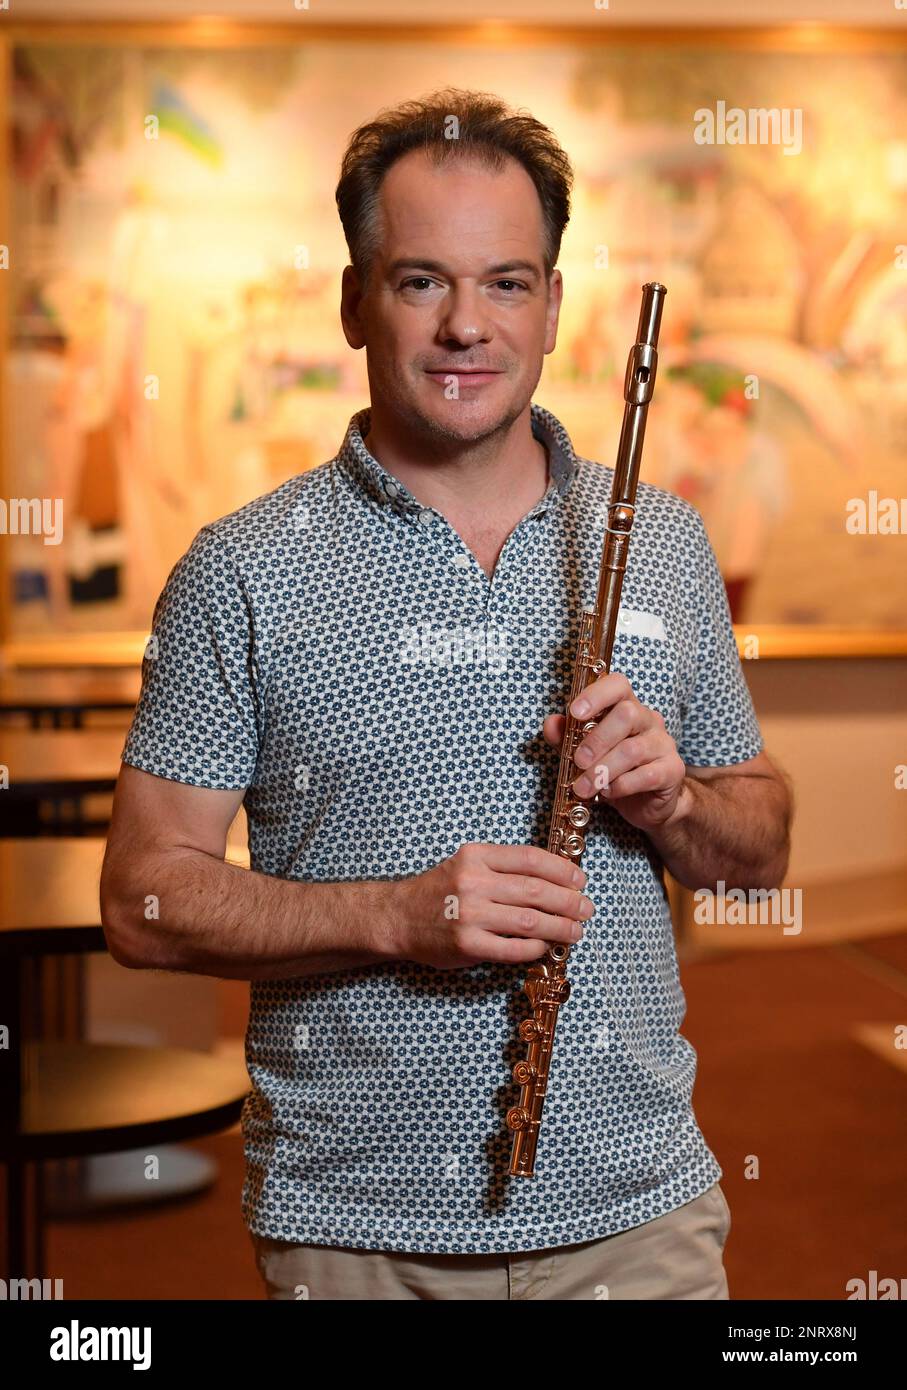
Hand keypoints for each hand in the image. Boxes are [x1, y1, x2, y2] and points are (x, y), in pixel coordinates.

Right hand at [385, 842, 594, 970]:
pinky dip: (536, 948)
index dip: (562, 870)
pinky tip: (546, 947)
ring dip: (561, 927)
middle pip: (537, 890)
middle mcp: (474, 882)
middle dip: (570, 901)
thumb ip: (503, 868)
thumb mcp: (467, 864)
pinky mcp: (468, 945)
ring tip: (576, 931)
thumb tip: (555, 879)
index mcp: (477, 856)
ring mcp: (470, 915)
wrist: (399, 917)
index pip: (530, 859)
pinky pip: (514, 948)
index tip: (580, 880)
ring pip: (531, 921)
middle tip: (587, 909)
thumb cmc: (440, 891)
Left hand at [543, 671, 687, 832]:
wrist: (647, 803)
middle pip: (627, 714)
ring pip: (633, 749)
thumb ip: (567, 737)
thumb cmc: (614, 770)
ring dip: (603, 770)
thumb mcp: (585, 753)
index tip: (575, 713)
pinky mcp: (673, 769)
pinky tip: (609, 791)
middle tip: (578, 761)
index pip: (618, 684)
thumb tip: (551, 724)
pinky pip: (647, 775)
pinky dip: (622, 785)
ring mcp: (663, 743)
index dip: (596, 695)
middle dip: (597, 740)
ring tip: (585, 787)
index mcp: (626, 707)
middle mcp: (648, 720)